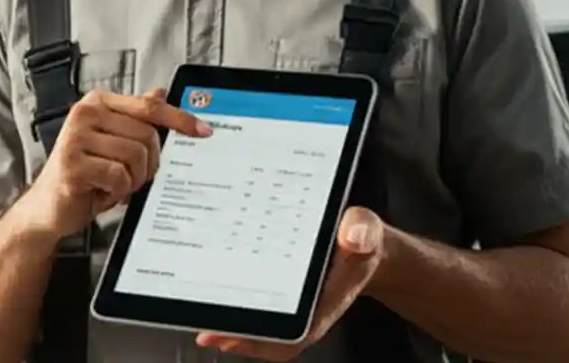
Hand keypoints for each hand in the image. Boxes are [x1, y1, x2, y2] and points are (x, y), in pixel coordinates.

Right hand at [22, 87, 213, 239]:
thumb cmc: (83, 174)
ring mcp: (75, 137)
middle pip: (147, 136)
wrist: (48, 207)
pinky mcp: (72, 164)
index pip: (149, 106)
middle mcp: (84, 113)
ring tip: (112, 184)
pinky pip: (119, 177)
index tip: (204, 131)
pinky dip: (117, 192)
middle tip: (130, 177)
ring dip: (132, 180)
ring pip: (136, 157)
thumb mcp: (111, 143)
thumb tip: (160, 92)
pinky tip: (100, 192)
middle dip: (147, 165)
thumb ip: (134, 118)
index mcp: (97, 103)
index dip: (180, 118)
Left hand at [196, 207, 388, 360]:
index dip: (266, 340)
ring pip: (264, 325)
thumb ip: (362, 230)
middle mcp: (308, 307)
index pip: (298, 331)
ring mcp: (294, 303)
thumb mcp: (365, 228)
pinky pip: (260, 307)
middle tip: (208, 332)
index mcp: (328, 299)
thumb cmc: (362, 237)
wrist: (363, 242)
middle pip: (274, 334)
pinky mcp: (283, 292)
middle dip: (241, 337)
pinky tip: (215, 301)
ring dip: (235, 325)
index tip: (234, 338)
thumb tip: (353, 237)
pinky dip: (239, 307)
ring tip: (203, 322)